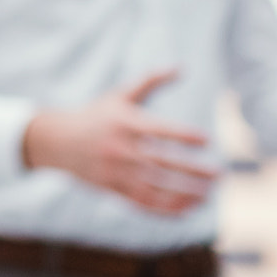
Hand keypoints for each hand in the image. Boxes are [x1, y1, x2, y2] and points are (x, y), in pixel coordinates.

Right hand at [22, 70, 216, 214]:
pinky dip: (164, 209)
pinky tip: (187, 210)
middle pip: (162, 163)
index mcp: (126, 124)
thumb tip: (180, 66)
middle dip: (193, 171)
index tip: (206, 140)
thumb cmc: (96, 115)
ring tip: (208, 196)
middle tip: (219, 175)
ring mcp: (116, 171)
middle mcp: (121, 149)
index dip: (182, 135)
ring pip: (155, 187)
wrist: (57, 141)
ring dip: (184, 194)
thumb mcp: (120, 95)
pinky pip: (141, 202)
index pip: (159, 130)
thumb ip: (151, 81)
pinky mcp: (112, 189)